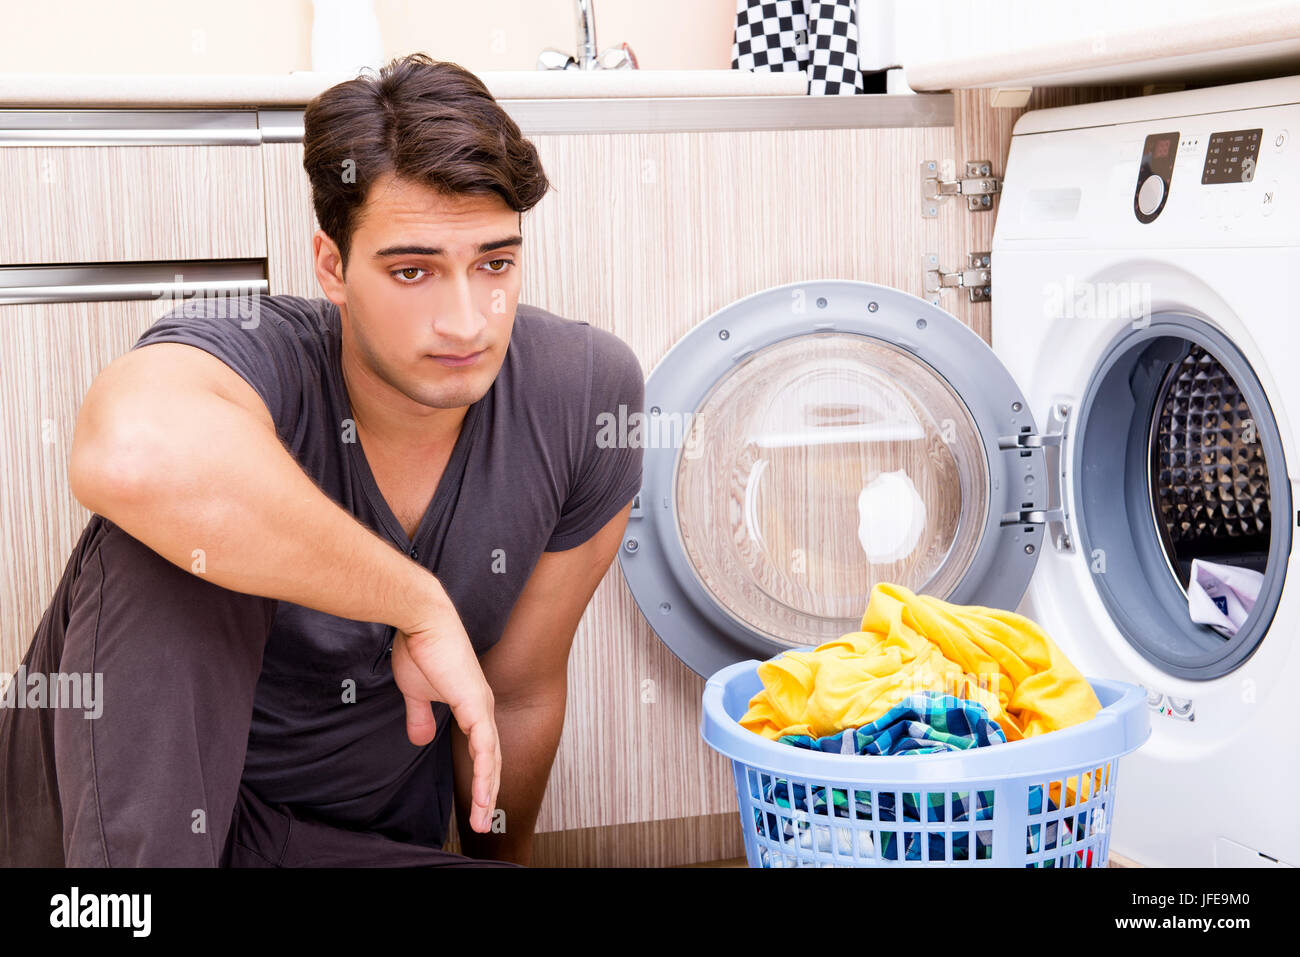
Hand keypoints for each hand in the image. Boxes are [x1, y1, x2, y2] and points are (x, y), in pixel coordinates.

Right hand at [390, 601, 500, 833]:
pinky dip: (486, 771)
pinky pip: (484, 745)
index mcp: (470, 704)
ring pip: (492, 758)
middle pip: (492, 758)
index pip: (482, 748)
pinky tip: (486, 793)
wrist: (420, 620)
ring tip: (484, 819)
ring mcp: (481, 705)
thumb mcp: (416, 693)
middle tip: (483, 822)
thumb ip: (420, 717)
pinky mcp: (474, 703)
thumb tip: (419, 739)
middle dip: (489, 793)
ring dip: (489, 791)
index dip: (481, 776)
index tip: (477, 803)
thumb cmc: (419, 648)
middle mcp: (482, 707)